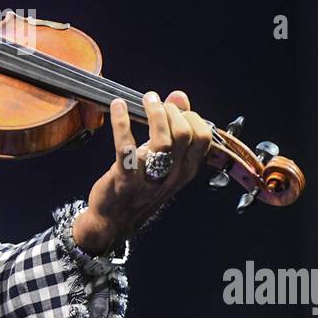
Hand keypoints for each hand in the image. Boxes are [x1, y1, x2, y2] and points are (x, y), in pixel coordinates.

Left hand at [73, 90, 211, 253]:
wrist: (114, 221)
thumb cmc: (140, 185)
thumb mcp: (163, 160)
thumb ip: (174, 128)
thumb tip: (180, 96)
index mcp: (185, 170)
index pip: (203, 137)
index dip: (190, 116)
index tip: (175, 107)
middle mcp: (172, 175)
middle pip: (184, 135)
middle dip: (171, 111)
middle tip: (155, 102)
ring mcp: (150, 179)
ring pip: (163, 142)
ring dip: (154, 114)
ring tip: (146, 99)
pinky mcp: (125, 180)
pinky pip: (126, 148)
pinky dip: (122, 123)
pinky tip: (118, 106)